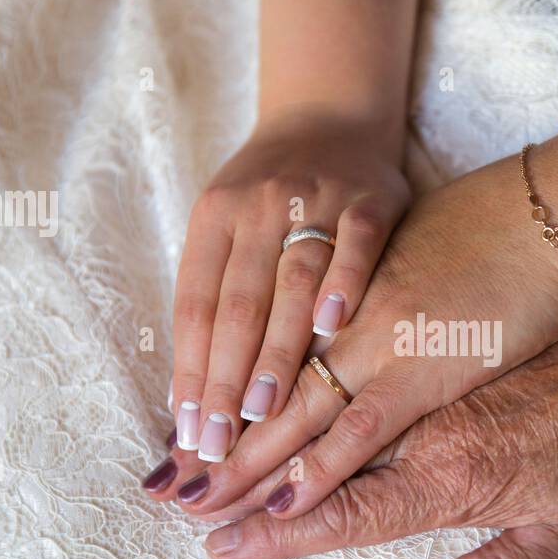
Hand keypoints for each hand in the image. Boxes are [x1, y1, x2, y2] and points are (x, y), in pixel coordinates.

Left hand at [157, 109, 409, 484]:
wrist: (334, 116)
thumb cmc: (275, 197)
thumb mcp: (230, 231)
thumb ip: (214, 305)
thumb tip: (186, 400)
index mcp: (214, 217)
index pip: (196, 306)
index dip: (191, 372)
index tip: (188, 433)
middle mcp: (258, 204)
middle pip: (237, 303)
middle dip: (226, 379)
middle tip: (218, 443)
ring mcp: (317, 198)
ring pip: (289, 281)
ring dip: (276, 349)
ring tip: (263, 411)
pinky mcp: (372, 198)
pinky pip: (356, 244)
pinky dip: (343, 282)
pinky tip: (332, 327)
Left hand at [164, 150, 557, 515]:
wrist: (552, 213)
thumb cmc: (491, 227)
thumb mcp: (407, 249)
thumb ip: (366, 290)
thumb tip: (338, 321)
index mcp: (334, 288)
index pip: (258, 347)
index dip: (216, 394)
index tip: (182, 435)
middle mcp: (343, 316)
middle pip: (260, 385)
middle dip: (213, 443)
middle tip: (167, 490)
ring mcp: (379, 341)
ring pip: (293, 412)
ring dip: (245, 465)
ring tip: (198, 506)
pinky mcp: (426, 368)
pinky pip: (361, 429)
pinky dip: (321, 470)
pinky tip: (284, 505)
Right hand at [199, 292, 557, 558]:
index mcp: (454, 468)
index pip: (346, 509)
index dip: (281, 533)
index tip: (221, 545)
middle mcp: (427, 413)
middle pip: (314, 449)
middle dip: (240, 476)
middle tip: (172, 493)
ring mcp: (432, 359)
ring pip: (324, 394)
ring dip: (254, 422)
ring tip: (197, 436)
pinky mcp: (445, 326)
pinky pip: (352, 349)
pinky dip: (301, 371)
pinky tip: (264, 372)